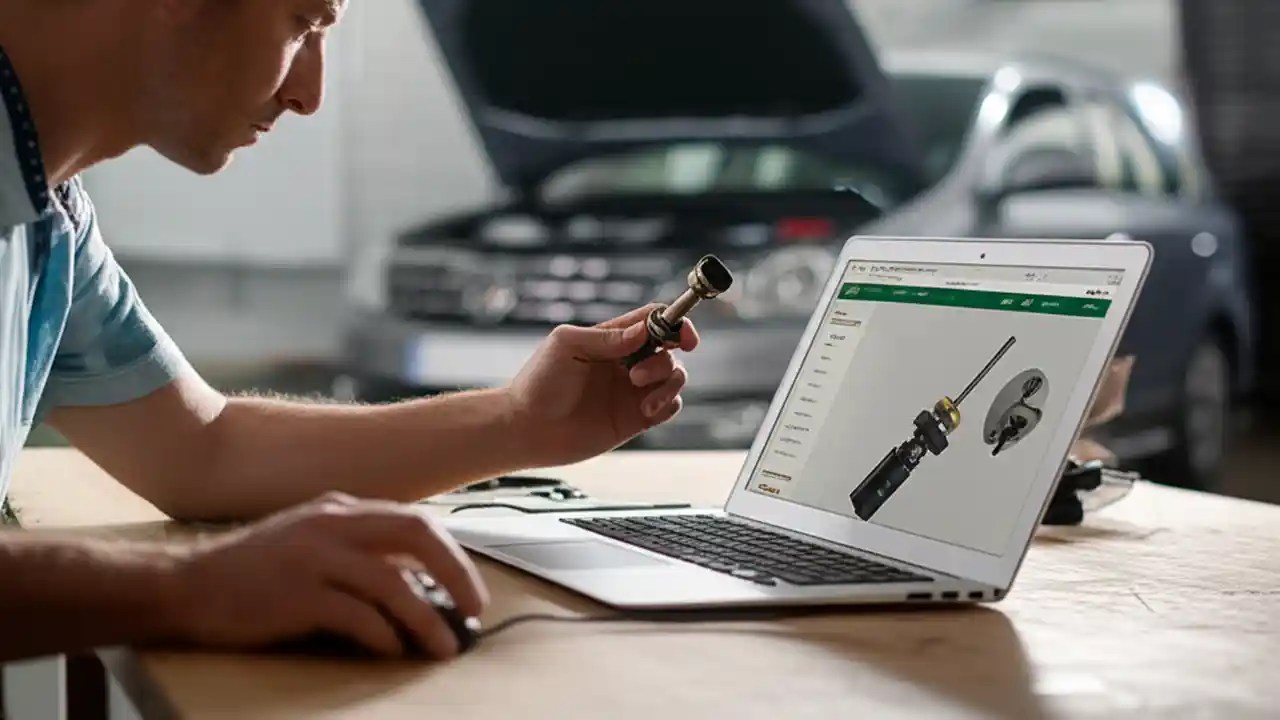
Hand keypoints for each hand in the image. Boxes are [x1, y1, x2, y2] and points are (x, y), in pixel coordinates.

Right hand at [167, 492, 487, 658]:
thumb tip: (420, 582)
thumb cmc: (255, 572)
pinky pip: (357, 616)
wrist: (186, 585)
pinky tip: (392, 651)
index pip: (416, 521)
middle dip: (456, 574)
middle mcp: (333, 524)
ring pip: (393, 584)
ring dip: (427, 619)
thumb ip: (361, 552)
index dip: (453, 556)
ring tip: (443, 647)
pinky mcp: (296, 595)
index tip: (471, 591)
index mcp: (341, 509)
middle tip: (475, 611)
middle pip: (416, 536)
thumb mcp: (313, 543)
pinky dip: (383, 636)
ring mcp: (314, 557)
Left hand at [506, 303, 699, 466]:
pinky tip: (647, 411)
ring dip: (669, 383)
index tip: (684, 336)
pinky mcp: (635, 419)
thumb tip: (645, 329)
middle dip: (665, 358)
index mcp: (611, 339)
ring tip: (643, 398)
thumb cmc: (539, 382)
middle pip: (670, 349)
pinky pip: (669, 407)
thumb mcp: (567, 346)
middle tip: (635, 375)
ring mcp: (632, 391)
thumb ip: (607, 337)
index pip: (653, 320)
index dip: (675, 323)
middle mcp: (626, 362)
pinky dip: (668, 404)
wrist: (527, 429)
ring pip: (674, 377)